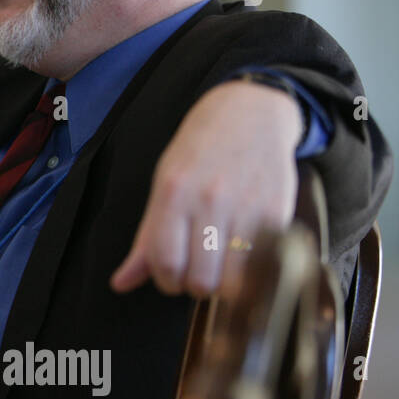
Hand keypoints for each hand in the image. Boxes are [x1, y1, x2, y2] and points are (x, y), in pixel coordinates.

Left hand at [111, 81, 302, 298]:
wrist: (250, 114)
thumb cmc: (199, 152)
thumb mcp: (162, 186)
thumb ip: (146, 239)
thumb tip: (120, 283)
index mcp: (173, 193)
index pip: (165, 263)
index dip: (166, 281)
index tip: (171, 274)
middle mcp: (210, 200)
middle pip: (201, 280)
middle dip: (194, 285)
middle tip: (196, 269)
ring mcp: (247, 207)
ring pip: (233, 280)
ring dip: (224, 283)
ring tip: (219, 264)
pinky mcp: (278, 212)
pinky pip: (262, 265)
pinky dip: (250, 271)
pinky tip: (242, 253)